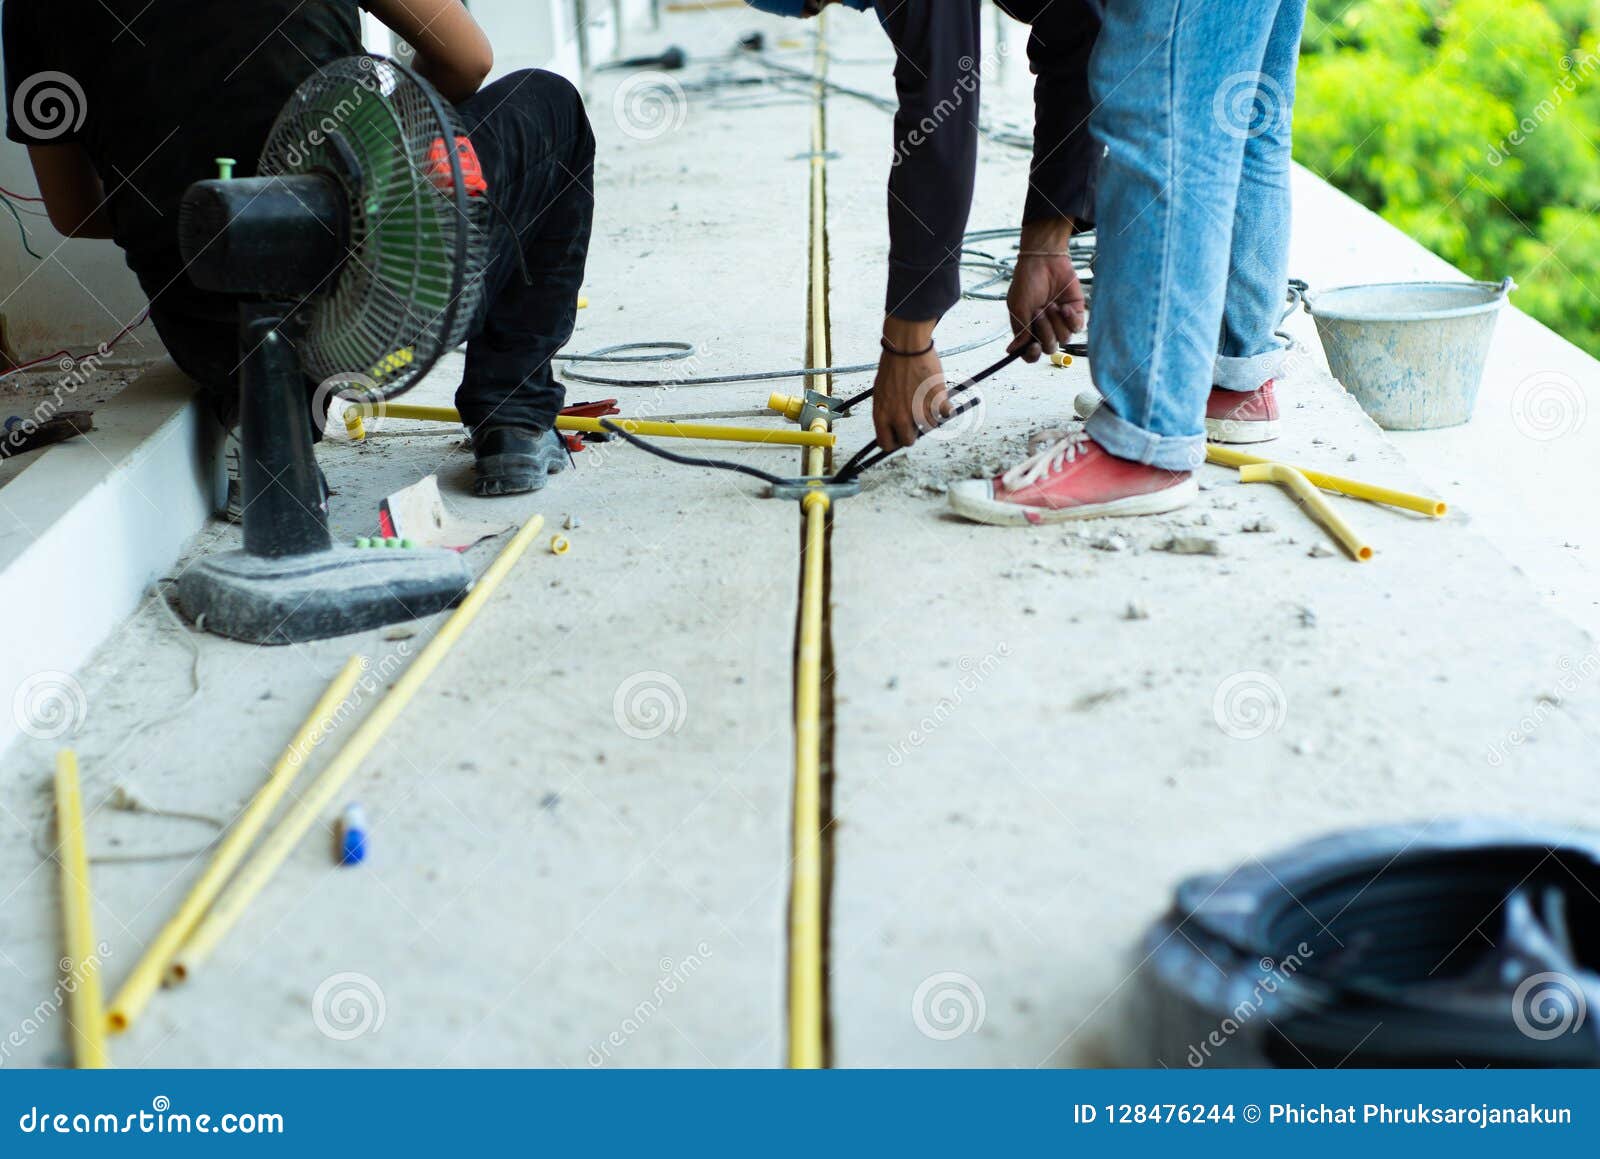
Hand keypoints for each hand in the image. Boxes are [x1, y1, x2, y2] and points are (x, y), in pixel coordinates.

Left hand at [872, 320, 946, 450]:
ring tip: (925, 399)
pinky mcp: (935, 403)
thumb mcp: (881, 393)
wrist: (906, 348)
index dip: (894, 441)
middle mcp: (899, 417)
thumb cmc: (892, 367)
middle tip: (915, 420)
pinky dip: (945, 408)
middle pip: (908, 441)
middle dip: (913, 433)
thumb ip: (887, 412)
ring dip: (930, 416)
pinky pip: (944, 415)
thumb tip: (894, 427)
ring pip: (928, 427)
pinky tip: (940, 398)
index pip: (886, 444)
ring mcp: (918, 411)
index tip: (899, 436)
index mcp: (882, 415)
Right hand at [1006, 219, 1085, 361]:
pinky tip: (1064, 305)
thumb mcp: (1018, 307)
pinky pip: (1077, 328)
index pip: (1031, 354)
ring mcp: (1061, 322)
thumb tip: (1012, 351)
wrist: (1045, 261)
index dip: (1032, 354)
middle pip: (1049, 348)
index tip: (1033, 346)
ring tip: (1051, 304)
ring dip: (1056, 321)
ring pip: (1064, 339)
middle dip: (1045, 332)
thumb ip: (1020, 331)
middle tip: (1040, 311)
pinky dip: (1069, 318)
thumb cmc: (1027, 282)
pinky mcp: (1075, 314)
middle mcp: (1045, 329)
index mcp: (1028, 330)